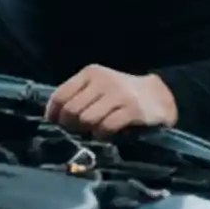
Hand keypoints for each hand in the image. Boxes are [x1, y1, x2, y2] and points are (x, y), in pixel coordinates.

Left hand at [44, 64, 177, 138]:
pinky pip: (106, 127)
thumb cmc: (120, 93)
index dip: (53, 114)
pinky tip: (104, 135)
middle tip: (76, 131)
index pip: (61, 95)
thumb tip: (52, 118)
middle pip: (72, 110)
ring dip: (86, 131)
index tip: (55, 124)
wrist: (157, 95)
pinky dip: (101, 135)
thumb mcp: (98, 86)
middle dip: (70, 126)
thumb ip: (77, 96)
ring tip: (91, 132)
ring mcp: (118, 95)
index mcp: (90, 73)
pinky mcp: (131, 110)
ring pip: (87, 119)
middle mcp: (103, 81)